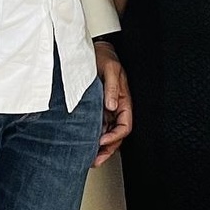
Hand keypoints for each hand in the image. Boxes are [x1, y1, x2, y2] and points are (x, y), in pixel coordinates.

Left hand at [93, 42, 131, 165]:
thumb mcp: (110, 70)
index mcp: (124, 102)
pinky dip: (93, 137)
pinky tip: (84, 144)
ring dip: (100, 148)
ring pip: (107, 134)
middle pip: (116, 135)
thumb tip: (111, 106)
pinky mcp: (97, 108)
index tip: (102, 141)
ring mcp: (107, 110)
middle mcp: (116, 108)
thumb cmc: (105, 58)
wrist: (94, 50)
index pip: (124, 126)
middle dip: (107, 150)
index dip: (114, 137)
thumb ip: (111, 88)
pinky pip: (98, 127)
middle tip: (95, 160)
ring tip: (89, 158)